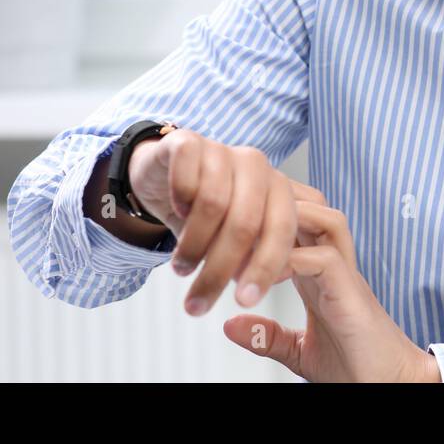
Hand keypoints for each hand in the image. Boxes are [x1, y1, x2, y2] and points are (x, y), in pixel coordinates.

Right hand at [127, 129, 323, 315]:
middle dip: (221, 269)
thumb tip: (253, 292)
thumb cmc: (203, 211)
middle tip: (200, 302)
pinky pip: (186, 178)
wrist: (162, 174)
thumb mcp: (231, 239)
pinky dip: (179, 201)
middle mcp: (256, 165)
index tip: (247, 301)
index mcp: (277, 187)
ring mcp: (222, 149)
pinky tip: (175, 212)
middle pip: (246, 223)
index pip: (281, 229)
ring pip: (214, 204)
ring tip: (181, 269)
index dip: (265, 267)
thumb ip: (248, 260)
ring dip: (193, 246)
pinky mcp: (187, 141)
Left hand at [222, 200, 440, 381]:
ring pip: (323, 216)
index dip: (263, 212)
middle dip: (274, 200)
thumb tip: (230, 325)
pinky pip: (322, 257)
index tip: (227, 227)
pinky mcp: (351, 290)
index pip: (294, 218)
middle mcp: (332, 263)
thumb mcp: (298, 350)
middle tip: (235, 217)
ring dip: (286, 221)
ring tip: (250, 243)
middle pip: (309, 203)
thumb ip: (267, 335)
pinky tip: (265, 279)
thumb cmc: (355, 365)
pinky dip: (289, 261)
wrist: (390, 384)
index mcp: (318, 271)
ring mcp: (345, 273)